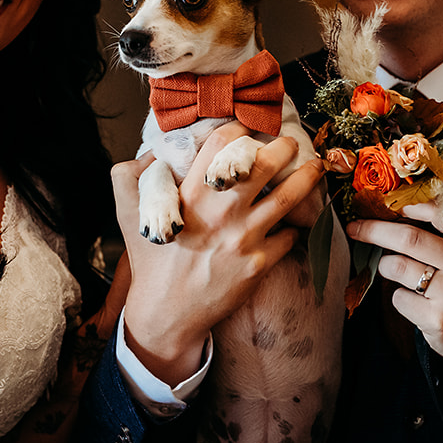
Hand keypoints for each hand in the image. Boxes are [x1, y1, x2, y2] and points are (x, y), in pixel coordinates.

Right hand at [116, 122, 324, 384]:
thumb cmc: (150, 259)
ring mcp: (243, 237)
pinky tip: (293, 222)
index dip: (238, 130)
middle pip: (264, 163)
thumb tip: (150, 152)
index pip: (223, 143)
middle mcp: (222, 211)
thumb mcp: (128, 213)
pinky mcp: (259, 263)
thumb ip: (129, 176)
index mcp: (192, 193)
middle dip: (282, 147)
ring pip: (288, 196)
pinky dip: (293, 227)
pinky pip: (288, 236)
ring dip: (306, 177)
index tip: (247, 132)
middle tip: (288, 143)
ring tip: (314, 168)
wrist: (167, 312)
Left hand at [346, 201, 442, 380]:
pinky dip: (402, 299)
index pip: (442, 216)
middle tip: (356, 228)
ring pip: (397, 267)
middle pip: (409, 239)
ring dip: (388, 267)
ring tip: (400, 274)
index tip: (391, 206)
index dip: (412, 207)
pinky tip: (419, 306)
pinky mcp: (436, 320)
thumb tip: (406, 214)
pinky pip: (399, 299)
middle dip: (374, 230)